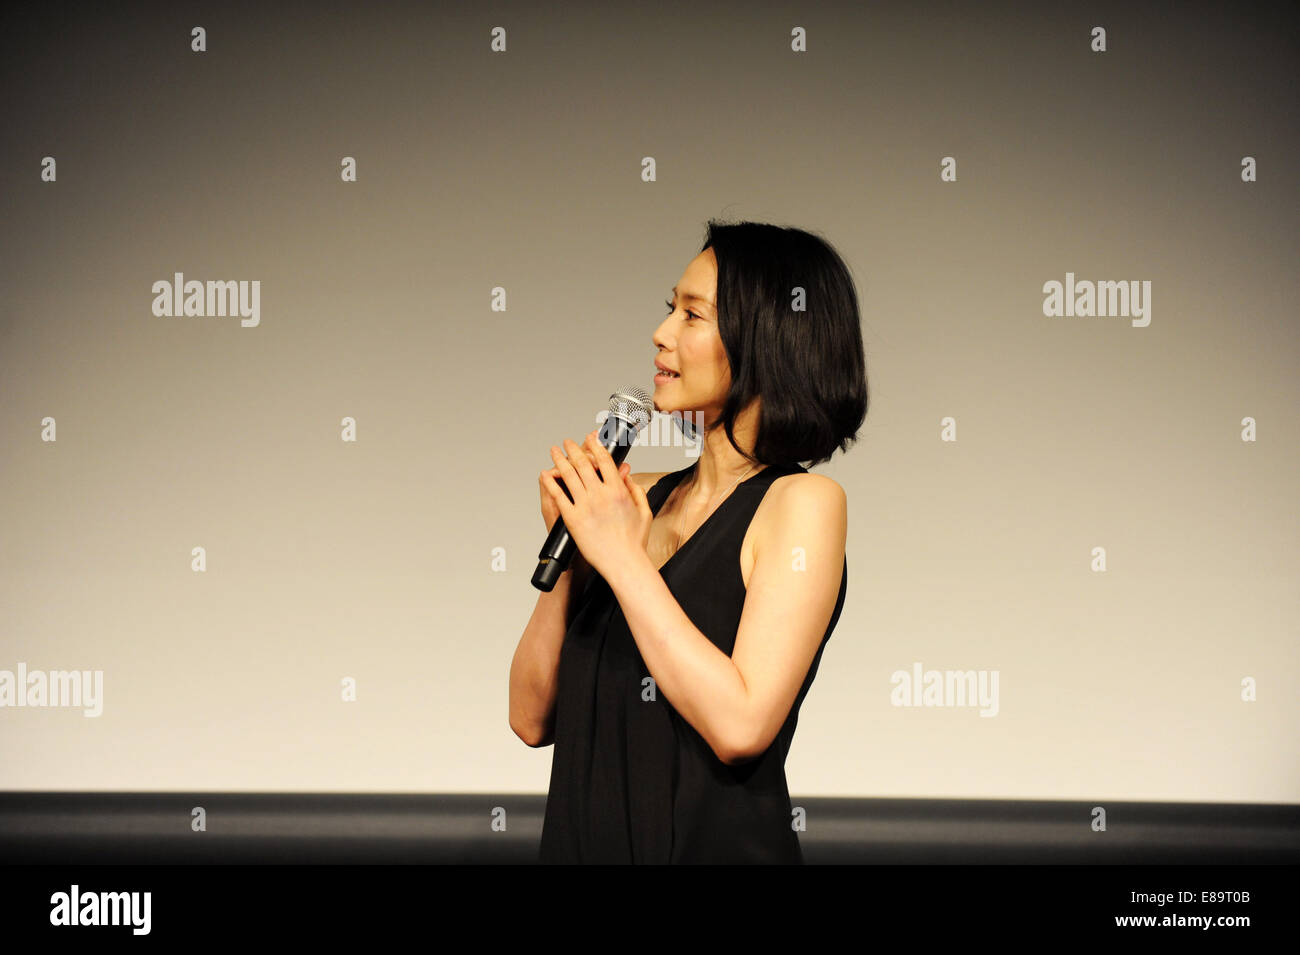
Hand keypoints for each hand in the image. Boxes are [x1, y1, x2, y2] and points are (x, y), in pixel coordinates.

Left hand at [540, 431, 652, 582]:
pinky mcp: (572, 519)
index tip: (590, 439)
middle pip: (583, 463)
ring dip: (559, 460)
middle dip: (573, 449)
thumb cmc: (634, 543)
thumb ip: (636, 491)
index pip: (604, 460)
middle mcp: (600, 494)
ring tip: (555, 452)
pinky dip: (550, 483)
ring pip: (568, 475)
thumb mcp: (644, 512)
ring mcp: (585, 506)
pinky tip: (545, 475)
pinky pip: (559, 495)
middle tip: (567, 443)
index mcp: (619, 491)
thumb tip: (627, 476)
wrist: (623, 563)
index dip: (595, 446)